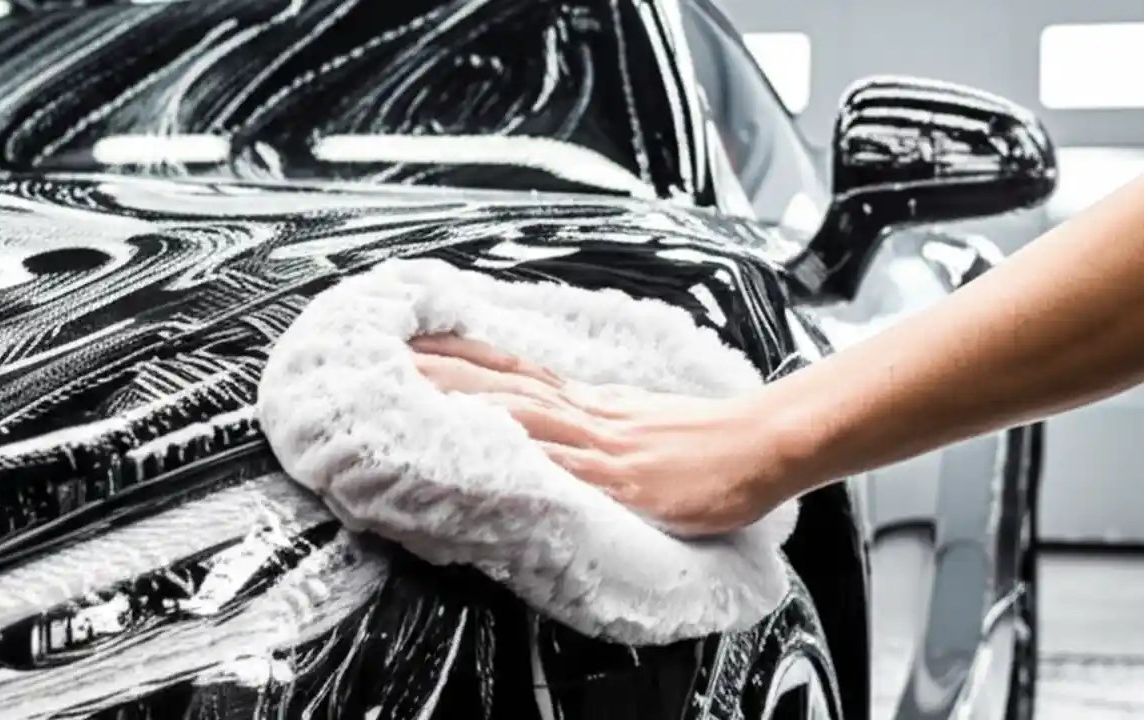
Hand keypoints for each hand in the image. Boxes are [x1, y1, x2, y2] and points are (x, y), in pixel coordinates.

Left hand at [409, 334, 797, 536]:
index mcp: (590, 402)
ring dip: (461, 402)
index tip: (411, 346)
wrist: (761, 445)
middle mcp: (587, 414)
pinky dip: (517, 456)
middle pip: (500, 386)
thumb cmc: (705, 441)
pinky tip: (484, 452)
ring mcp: (601, 445)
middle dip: (438, 374)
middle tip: (382, 362)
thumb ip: (593, 423)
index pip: (511, 370)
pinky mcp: (621, 480)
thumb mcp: (638, 420)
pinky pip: (560, 467)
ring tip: (409, 394)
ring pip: (520, 415)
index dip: (458, 357)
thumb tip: (550, 426)